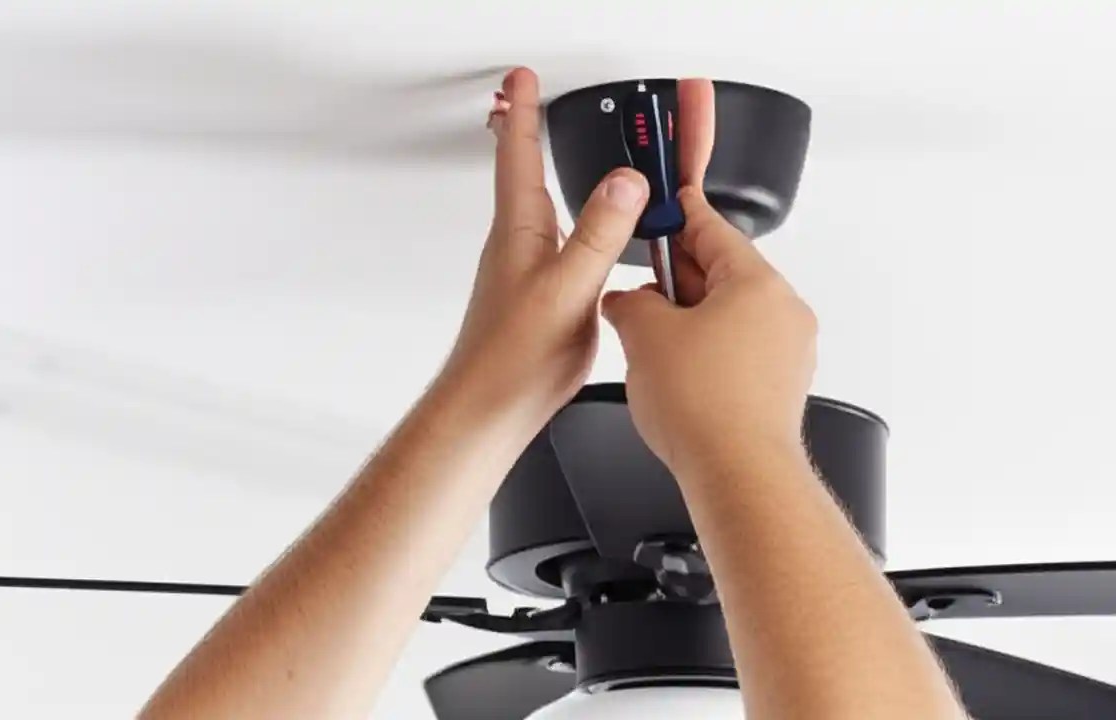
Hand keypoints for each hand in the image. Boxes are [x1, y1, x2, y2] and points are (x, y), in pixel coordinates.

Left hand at [442, 68, 649, 429]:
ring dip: (544, 174)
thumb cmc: (512, 359)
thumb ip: (598, 235)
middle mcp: (519, 245)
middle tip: (524, 99)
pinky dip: (569, 221)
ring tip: (550, 152)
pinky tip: (580, 235)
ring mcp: (527, 271)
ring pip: (539, 208)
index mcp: (520, 232)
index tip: (522, 78)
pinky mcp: (541, 297)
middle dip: (525, 132)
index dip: (522, 112)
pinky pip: (558, 243)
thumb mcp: (565, 289)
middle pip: (521, 174)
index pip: (519, 155)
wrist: (491, 410)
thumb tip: (624, 182)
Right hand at [601, 80, 816, 475]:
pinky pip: (739, 349)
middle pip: (722, 271)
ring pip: (730, 313)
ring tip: (648, 334)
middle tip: (638, 281)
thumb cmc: (706, 408)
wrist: (738, 475)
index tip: (664, 202)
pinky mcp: (780, 386)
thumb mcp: (645, 336)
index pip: (713, 228)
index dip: (678, 213)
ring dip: (688, 316)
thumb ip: (630, 303)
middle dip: (675, 276)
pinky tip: (674, 369)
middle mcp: (783, 312)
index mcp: (757, 283)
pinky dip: (706, 348)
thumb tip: (626, 301)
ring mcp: (787, 351)